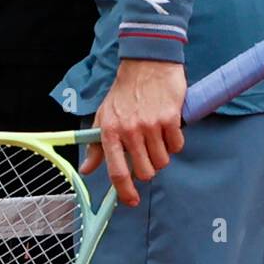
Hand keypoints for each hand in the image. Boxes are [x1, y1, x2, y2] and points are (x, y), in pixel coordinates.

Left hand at [80, 59, 186, 206]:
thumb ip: (97, 146)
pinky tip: (168, 128)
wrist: (147, 63)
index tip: (131, 201)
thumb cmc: (124, 91)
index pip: (117, 171)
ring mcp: (151, 125)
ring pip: (163, 161)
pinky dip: (174, 142)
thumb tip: (87, 169)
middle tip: (147, 154)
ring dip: (162, 154)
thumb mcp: (104, 116)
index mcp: (110, 131)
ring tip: (157, 137)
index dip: (125, 192)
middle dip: (148, 168)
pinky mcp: (171, 118)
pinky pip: (177, 145)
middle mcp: (130, 131)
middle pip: (145, 171)